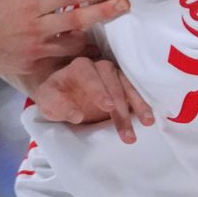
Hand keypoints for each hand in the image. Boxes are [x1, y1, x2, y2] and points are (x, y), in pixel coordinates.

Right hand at [0, 0, 128, 77]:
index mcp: (30, 4)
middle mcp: (37, 27)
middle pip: (80, 21)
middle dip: (106, 12)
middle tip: (125, 6)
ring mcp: (35, 50)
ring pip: (74, 46)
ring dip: (90, 39)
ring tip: (104, 34)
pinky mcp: (31, 67)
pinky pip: (58, 63)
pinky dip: (70, 58)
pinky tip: (82, 56)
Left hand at [27, 54, 154, 142]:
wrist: (65, 97)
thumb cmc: (55, 97)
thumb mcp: (48, 102)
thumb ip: (59, 106)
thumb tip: (77, 116)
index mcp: (78, 67)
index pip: (89, 74)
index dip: (99, 90)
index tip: (108, 107)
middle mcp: (99, 67)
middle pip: (113, 82)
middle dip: (121, 106)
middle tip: (126, 129)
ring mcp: (114, 75)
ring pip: (128, 86)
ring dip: (138, 104)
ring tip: (147, 122)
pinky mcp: (123, 86)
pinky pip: (136, 92)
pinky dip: (143, 104)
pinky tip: (149, 118)